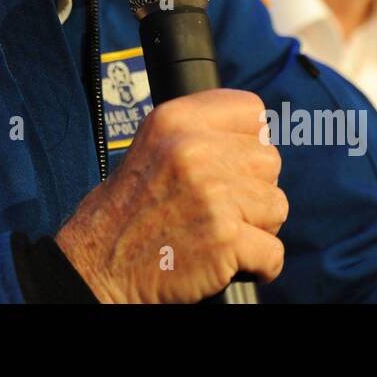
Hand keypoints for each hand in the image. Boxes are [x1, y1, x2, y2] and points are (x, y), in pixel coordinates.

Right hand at [54, 88, 286, 303]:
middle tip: (217, 207)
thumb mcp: (153, 146)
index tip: (232, 164)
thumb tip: (258, 134)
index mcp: (175, 120)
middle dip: (252, 188)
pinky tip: (227, 261)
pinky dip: (259, 265)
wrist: (100, 265)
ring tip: (216, 232)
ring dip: (256, 227)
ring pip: (277, 205)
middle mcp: (194, 149)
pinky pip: (274, 252)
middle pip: (269, 161)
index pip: (251, 111)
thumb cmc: (129, 211)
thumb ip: (200, 132)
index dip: (248, 141)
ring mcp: (212, 193)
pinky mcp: (225, 238)